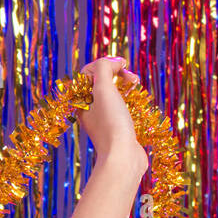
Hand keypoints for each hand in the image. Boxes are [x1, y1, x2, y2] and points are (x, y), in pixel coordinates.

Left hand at [76, 55, 147, 173]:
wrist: (122, 156)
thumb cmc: (111, 122)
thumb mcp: (103, 88)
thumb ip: (104, 68)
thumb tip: (116, 61)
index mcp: (80, 100)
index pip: (88, 72)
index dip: (105, 64)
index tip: (122, 66)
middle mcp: (89, 109)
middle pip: (100, 81)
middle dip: (116, 73)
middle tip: (131, 78)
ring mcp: (103, 119)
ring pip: (112, 93)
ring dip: (124, 84)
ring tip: (135, 85)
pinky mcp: (118, 127)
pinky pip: (121, 106)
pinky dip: (129, 99)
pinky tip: (137, 101)